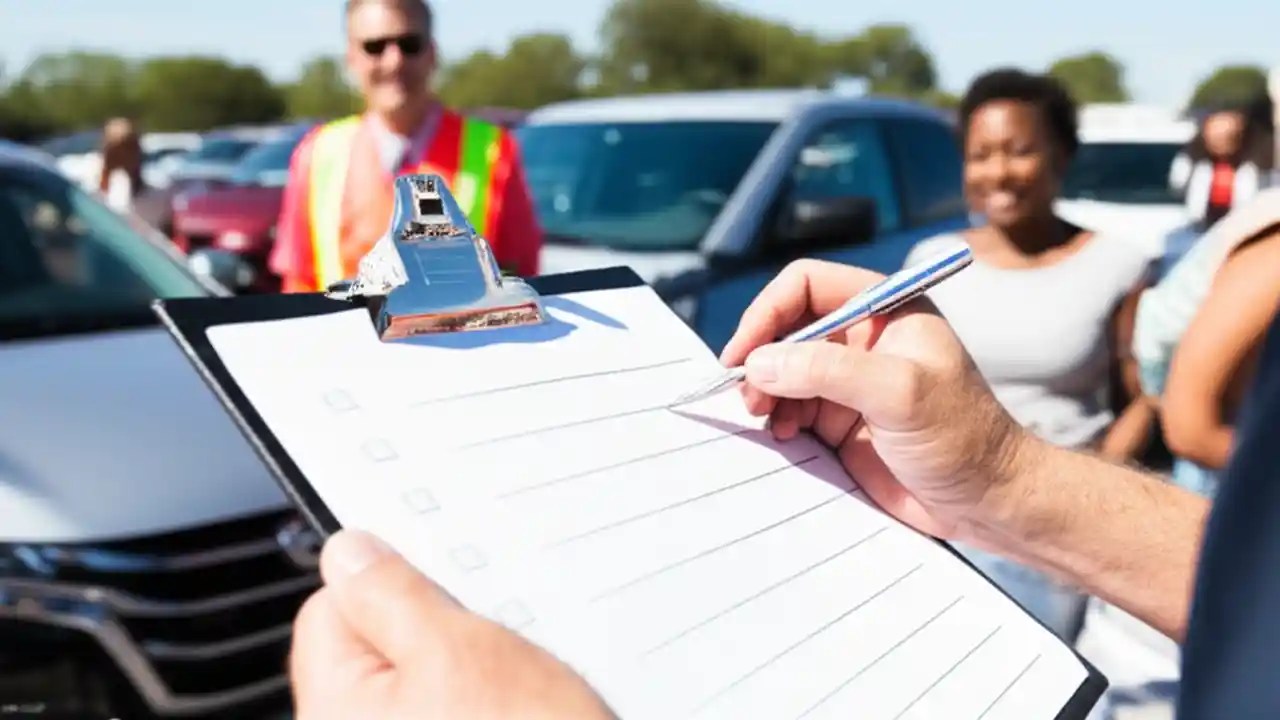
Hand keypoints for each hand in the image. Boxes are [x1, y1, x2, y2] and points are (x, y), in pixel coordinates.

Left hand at [290, 529, 615, 719]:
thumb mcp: (459, 650)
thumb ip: (391, 596)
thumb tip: (347, 553)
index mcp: (331, 710)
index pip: (330, 607)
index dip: (388, 586)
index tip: (435, 588)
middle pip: (375, 651)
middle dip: (433, 635)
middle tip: (489, 648)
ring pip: (418, 686)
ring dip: (464, 674)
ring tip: (512, 693)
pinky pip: (445, 715)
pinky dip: (480, 707)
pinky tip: (517, 715)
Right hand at [719, 259, 1029, 541]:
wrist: (987, 504)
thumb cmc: (962, 438)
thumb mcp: (898, 393)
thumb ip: (827, 371)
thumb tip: (759, 363)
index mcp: (886, 310)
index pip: (808, 285)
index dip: (769, 311)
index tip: (745, 352)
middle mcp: (864, 339)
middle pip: (788, 328)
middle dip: (762, 356)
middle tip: (749, 394)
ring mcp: (850, 383)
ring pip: (783, 370)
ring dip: (765, 390)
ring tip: (765, 416)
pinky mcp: (841, 423)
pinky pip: (791, 409)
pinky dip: (776, 418)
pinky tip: (784, 435)